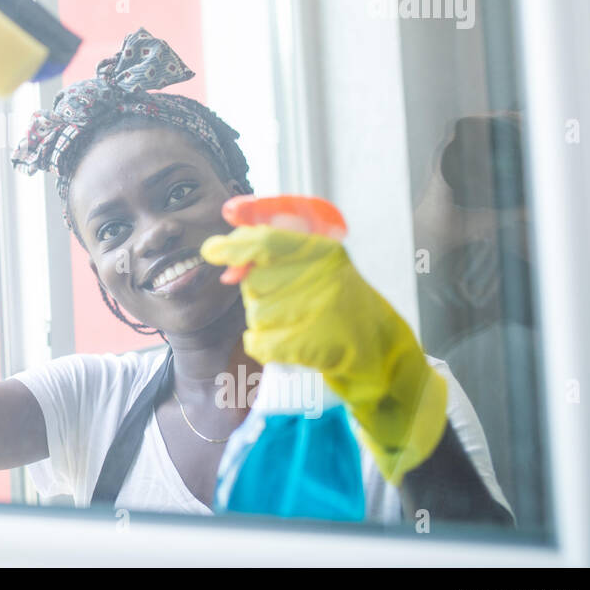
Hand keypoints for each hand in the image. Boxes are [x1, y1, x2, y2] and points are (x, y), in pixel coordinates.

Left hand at [200, 199, 447, 486]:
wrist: (379, 349)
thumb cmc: (339, 302)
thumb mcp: (316, 263)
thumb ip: (270, 254)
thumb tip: (223, 264)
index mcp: (324, 251)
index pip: (267, 239)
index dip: (235, 244)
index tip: (211, 250)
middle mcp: (322, 276)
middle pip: (254, 281)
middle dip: (259, 293)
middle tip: (290, 299)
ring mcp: (317, 311)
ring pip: (255, 312)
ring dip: (266, 320)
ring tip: (299, 320)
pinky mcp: (308, 345)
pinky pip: (258, 342)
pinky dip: (263, 345)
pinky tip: (288, 341)